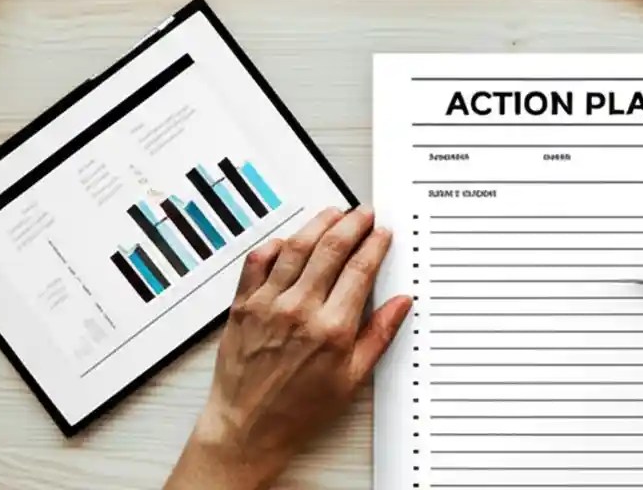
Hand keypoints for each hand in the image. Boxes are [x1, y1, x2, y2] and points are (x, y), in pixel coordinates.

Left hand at [165, 207, 411, 489]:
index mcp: (332, 330)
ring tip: (335, 213)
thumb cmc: (298, 410)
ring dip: (319, 224)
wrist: (247, 428)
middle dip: (352, 224)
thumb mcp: (351, 378)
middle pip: (331, 249)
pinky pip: (257, 261)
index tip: (383, 234)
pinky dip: (275, 244)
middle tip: (364, 214)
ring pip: (296, 247)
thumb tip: (401, 303)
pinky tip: (290, 238)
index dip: (375, 245)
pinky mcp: (241, 306)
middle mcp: (299, 311)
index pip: (360, 270)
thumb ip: (378, 335)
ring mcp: (267, 305)